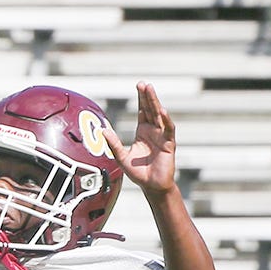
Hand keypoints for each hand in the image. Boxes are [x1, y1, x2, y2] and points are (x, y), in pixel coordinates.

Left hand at [104, 82, 175, 196]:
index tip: (139, 86)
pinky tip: (162, 111)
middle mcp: (154, 131)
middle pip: (150, 109)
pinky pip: (168, 130)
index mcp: (143, 131)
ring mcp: (162, 136)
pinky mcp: (169, 144)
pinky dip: (166, 120)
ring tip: (151, 91)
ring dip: (155, 102)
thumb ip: (113, 144)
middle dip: (147, 96)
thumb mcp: (121, 157)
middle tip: (143, 83)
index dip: (141, 98)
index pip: (143, 110)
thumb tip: (102, 131)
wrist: (152, 186)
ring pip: (159, 116)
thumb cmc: (138, 172)